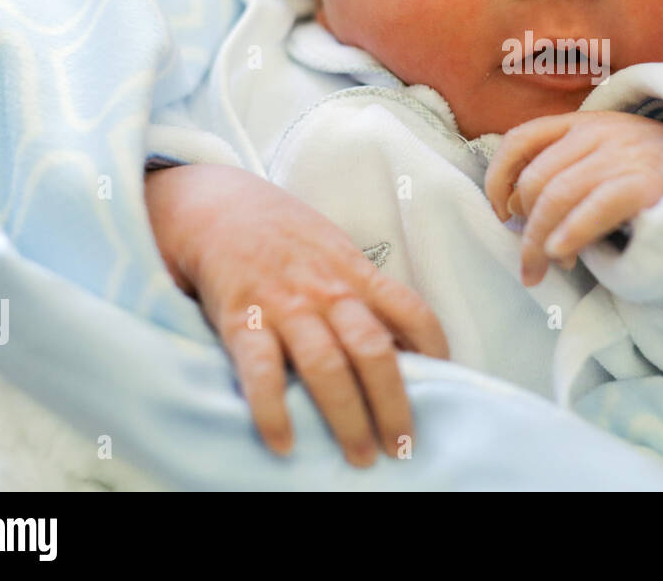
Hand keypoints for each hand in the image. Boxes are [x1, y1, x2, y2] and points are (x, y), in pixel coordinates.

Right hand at [145, 163, 449, 465]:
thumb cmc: (285, 236)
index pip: (411, 311)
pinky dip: (274, 410)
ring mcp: (285, 306)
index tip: (445, 382)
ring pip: (326, 366)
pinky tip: (285, 443)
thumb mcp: (336, 251)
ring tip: (361, 456)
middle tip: (403, 447)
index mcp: (357, 274)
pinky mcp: (240, 320)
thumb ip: (365, 292)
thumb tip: (401, 342)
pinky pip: (261, 371)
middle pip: (373, 351)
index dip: (435, 348)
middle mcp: (328, 291)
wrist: (217, 206)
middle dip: (393, 404)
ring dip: (347, 417)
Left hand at [484, 112, 662, 286]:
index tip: (500, 212)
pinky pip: (593, 208)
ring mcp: (624, 154)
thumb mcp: (611, 158)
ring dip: (540, 241)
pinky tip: (563, 254)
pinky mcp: (646, 182)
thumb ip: (568, 171)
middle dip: (525, 228)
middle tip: (530, 264)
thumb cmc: (660, 176)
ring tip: (545, 269)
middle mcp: (602, 132)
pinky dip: (570, 234)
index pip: (523, 138)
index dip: (499, 177)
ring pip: (557, 196)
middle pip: (537, 179)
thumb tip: (515, 209)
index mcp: (587, 123)